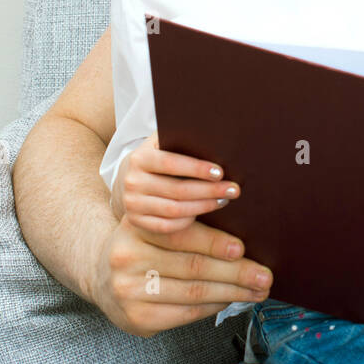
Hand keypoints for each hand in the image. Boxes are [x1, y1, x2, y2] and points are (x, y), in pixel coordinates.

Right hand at [94, 213, 271, 336]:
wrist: (103, 278)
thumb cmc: (144, 247)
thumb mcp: (155, 226)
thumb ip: (187, 223)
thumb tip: (241, 240)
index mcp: (135, 227)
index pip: (181, 234)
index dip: (213, 242)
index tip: (242, 248)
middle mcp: (127, 258)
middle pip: (193, 266)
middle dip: (236, 272)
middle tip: (265, 276)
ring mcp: (129, 291)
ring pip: (195, 292)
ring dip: (233, 293)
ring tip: (259, 290)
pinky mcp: (137, 318)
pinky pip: (187, 312)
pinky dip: (215, 306)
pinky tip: (233, 300)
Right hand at [115, 131, 240, 232]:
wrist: (129, 178)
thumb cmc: (158, 157)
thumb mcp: (163, 143)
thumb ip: (181, 138)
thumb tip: (213, 137)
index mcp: (140, 158)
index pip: (170, 164)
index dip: (197, 168)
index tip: (220, 172)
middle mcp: (132, 181)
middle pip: (177, 190)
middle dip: (209, 190)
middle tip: (233, 189)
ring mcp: (132, 203)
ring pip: (174, 209)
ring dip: (204, 206)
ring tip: (224, 200)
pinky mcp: (136, 221)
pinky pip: (166, 226)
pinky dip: (187, 220)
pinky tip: (203, 212)